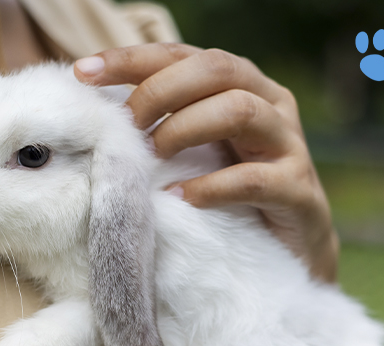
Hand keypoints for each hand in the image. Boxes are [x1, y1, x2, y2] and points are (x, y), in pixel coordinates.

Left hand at [75, 44, 338, 281]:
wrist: (290, 252)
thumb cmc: (233, 196)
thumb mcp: (197, 153)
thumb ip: (164, 128)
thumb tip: (98, 117)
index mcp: (243, 86)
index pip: (185, 55)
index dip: (134, 59)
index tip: (84, 72)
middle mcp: (271, 103)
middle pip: (216, 69)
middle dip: (161, 91)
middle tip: (128, 127)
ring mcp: (290, 145)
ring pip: (240, 110)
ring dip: (186, 128)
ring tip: (155, 157)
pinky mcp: (299, 190)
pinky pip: (254, 179)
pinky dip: (211, 187)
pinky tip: (182, 198)